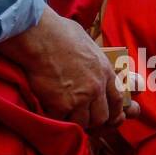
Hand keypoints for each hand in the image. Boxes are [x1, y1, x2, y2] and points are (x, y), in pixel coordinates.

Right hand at [0, 7, 126, 127]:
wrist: (37, 34)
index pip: (118, 100)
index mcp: (106, 72)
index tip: (110, 117)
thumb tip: (91, 56)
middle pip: (103, 117)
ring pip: (84, 123)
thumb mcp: (86, 42)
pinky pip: (62, 121)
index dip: (115, 112)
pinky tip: (50, 112)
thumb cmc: (57, 32)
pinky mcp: (61, 104)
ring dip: (75, 122)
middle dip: (94, 121)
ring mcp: (81, 97)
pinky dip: (56, 119)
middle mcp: (97, 87)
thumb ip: (93, 57)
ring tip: (64, 115)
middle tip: (83, 118)